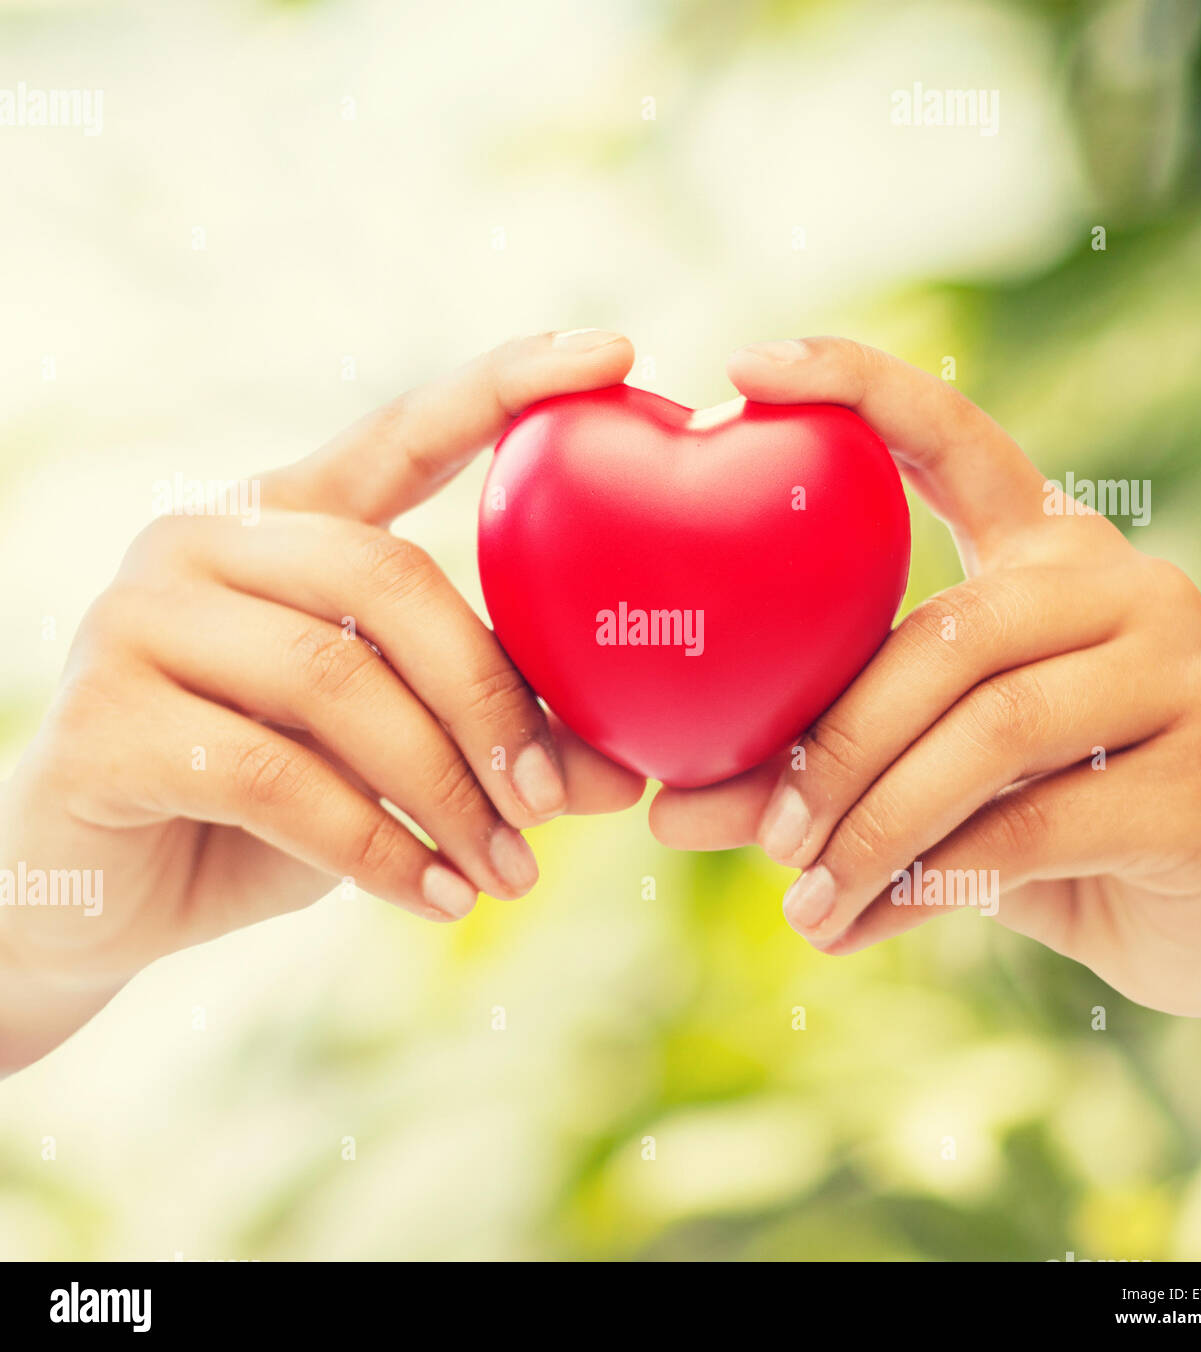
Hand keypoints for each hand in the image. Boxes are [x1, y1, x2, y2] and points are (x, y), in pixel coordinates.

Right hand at [1, 330, 644, 1068]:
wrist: (105, 896)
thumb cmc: (267, 808)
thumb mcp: (392, 759)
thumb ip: (490, 740)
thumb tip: (621, 779)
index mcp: (283, 520)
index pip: (401, 432)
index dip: (504, 387)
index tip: (616, 353)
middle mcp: (202, 540)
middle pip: (390, 580)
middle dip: (492, 702)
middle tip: (556, 801)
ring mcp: (137, 617)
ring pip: (339, 682)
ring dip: (445, 792)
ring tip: (510, 873)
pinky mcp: (101, 720)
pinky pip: (277, 779)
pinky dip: (377, 850)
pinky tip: (435, 900)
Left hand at [651, 337, 1200, 1016]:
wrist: (1198, 909)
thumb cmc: (1030, 815)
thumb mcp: (913, 775)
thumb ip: (803, 771)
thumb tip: (664, 811)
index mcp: (1041, 550)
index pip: (953, 435)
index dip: (856, 387)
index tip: (745, 366)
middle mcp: (1120, 585)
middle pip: (945, 634)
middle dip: (836, 746)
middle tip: (766, 832)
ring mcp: (1175, 673)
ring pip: (985, 734)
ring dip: (871, 830)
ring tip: (804, 902)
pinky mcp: (1197, 785)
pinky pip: (1025, 829)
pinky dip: (921, 885)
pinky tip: (857, 927)